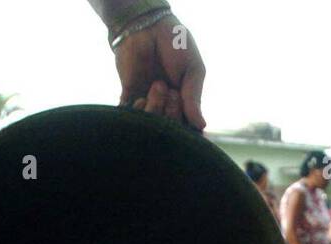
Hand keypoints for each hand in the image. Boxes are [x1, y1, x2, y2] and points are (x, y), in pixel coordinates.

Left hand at [116, 14, 206, 128]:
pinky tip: (141, 98)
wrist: (148, 27)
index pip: (187, 128)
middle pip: (169, 130)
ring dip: (155, 109)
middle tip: (171, 91)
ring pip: (150, 125)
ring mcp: (147, 102)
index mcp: (185, 103)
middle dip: (171, 113)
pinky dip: (136, 113)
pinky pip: (131, 117)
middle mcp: (166, 107)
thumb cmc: (175, 45)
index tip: (184, 101)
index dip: (186, 124)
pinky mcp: (129, 97)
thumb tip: (201, 127)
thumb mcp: (193, 70)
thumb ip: (194, 98)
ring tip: (158, 85)